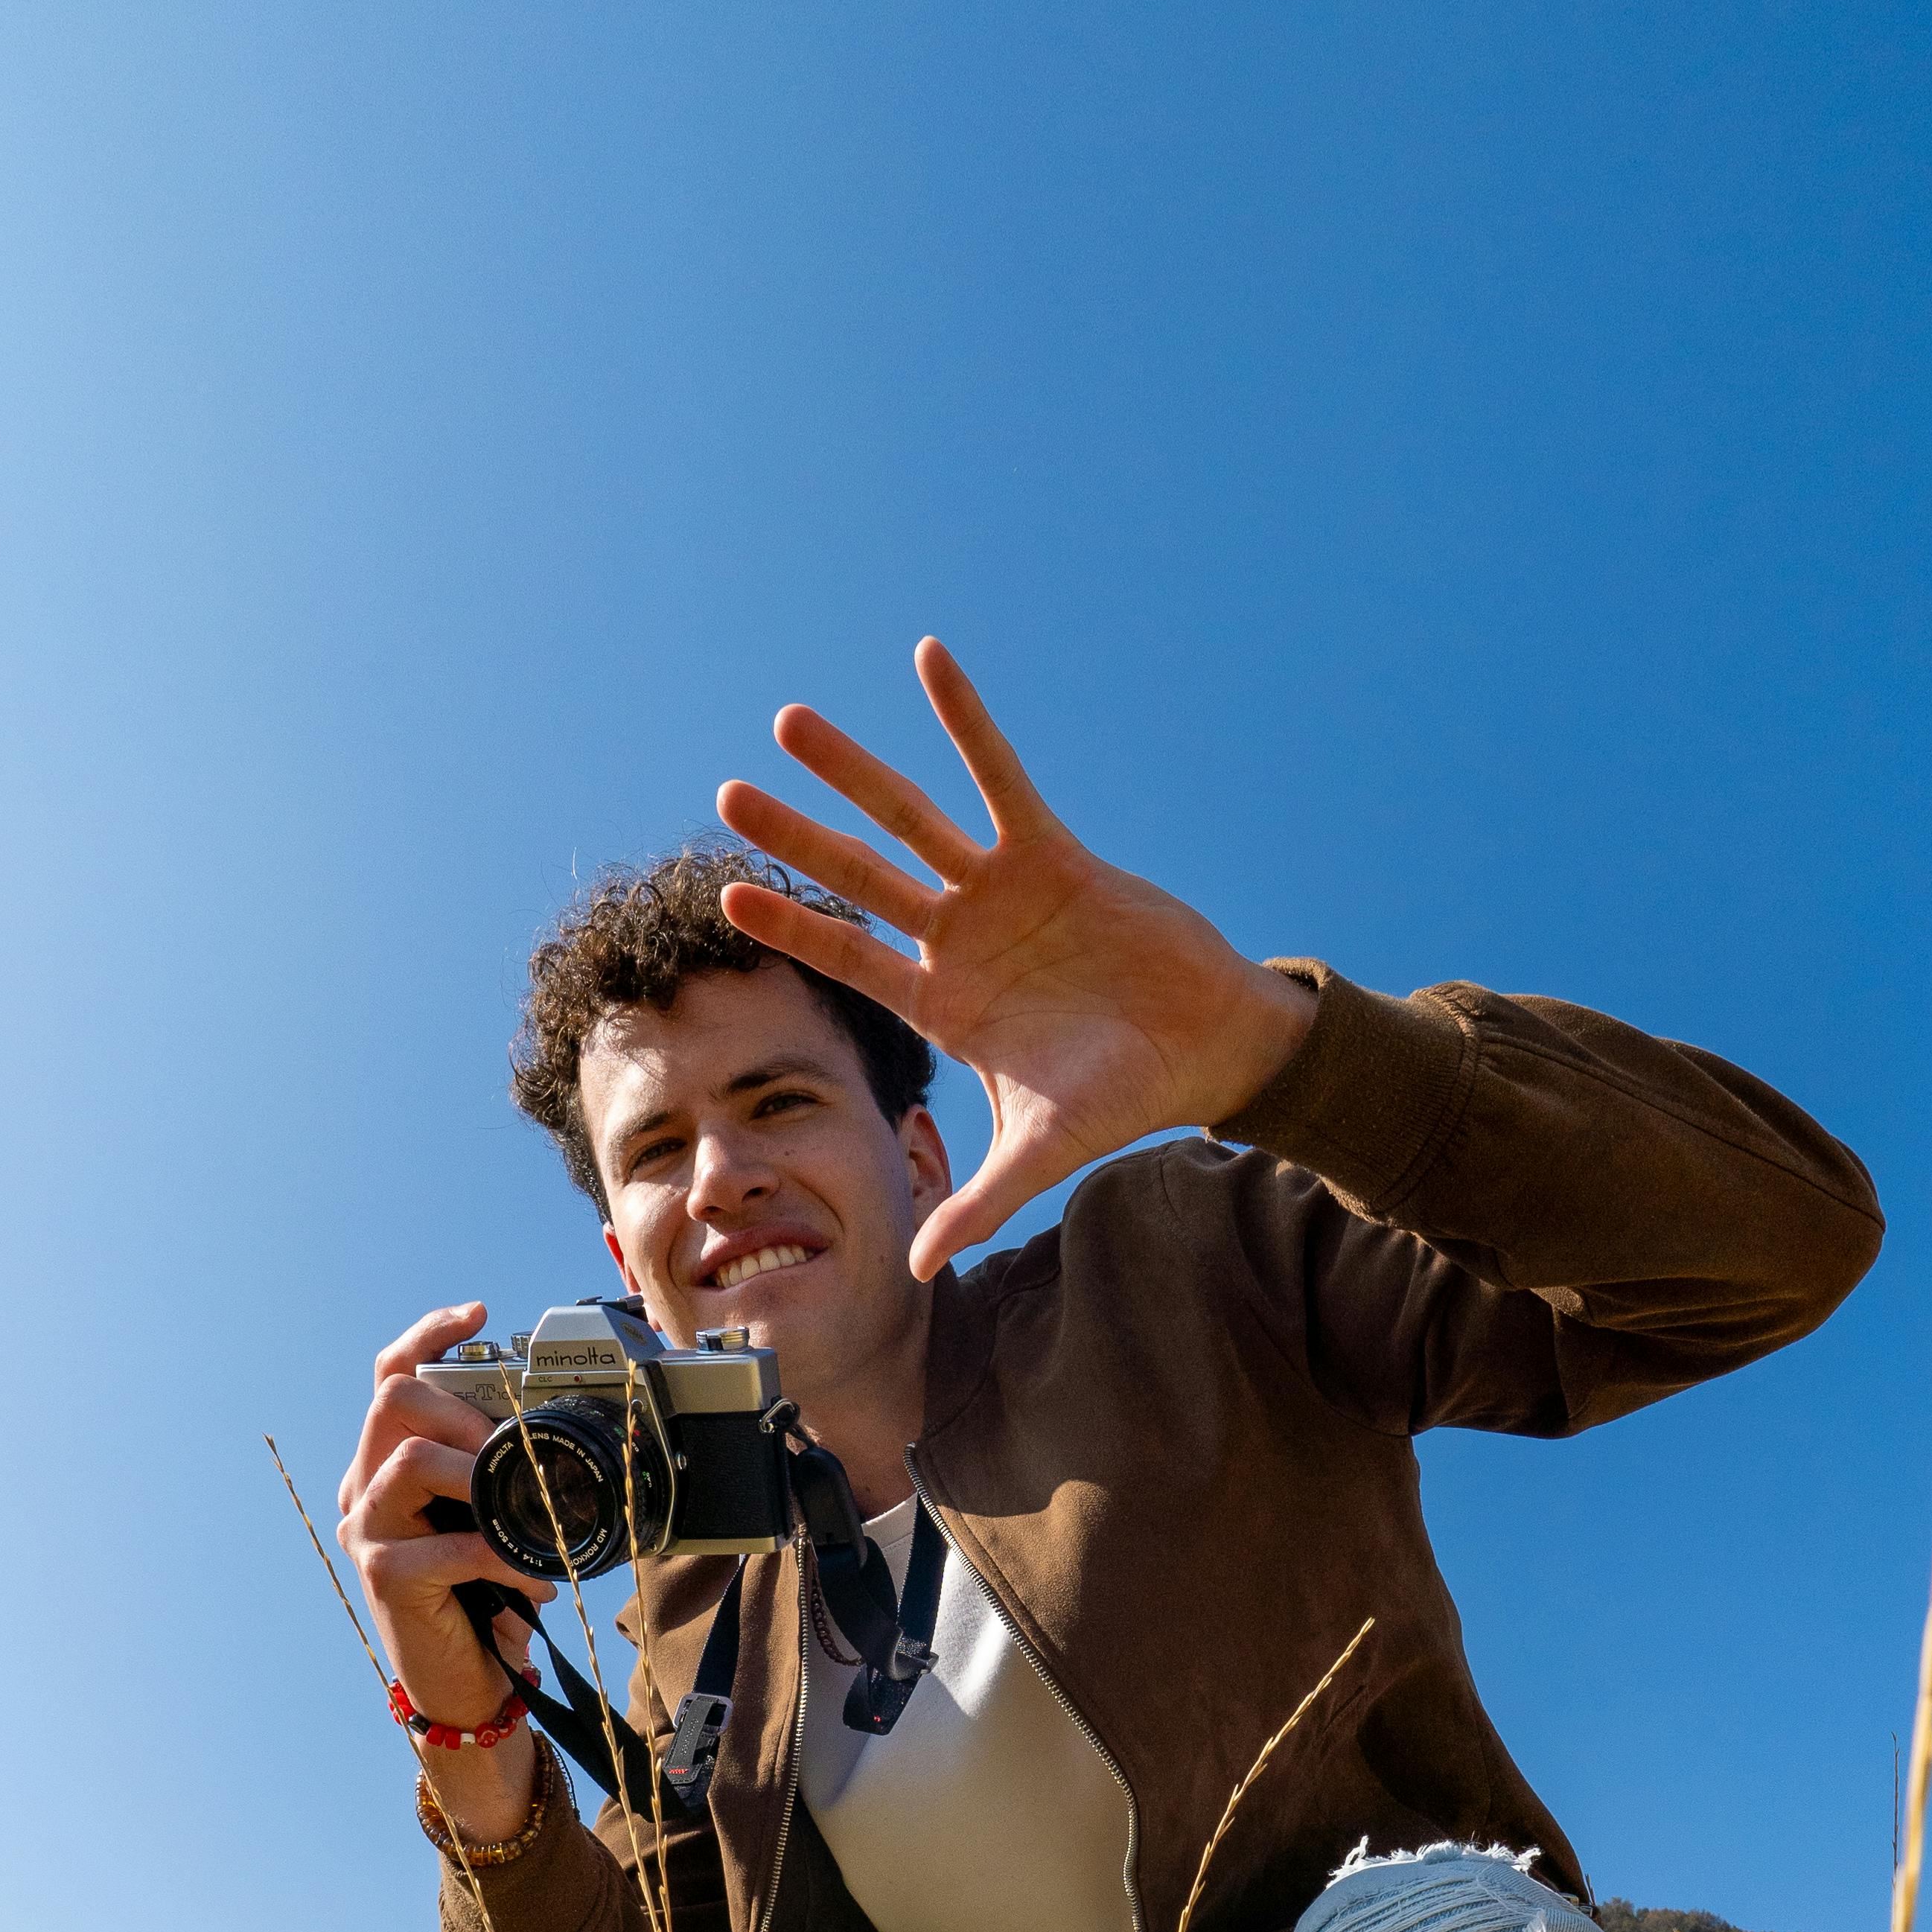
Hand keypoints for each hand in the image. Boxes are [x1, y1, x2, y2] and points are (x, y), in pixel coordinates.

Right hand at [338, 1303, 537, 1840]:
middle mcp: (365, 1490)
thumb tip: (555, 1432)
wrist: (464, 1690)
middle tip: (508, 1443)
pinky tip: (533, 1576)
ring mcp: (367, 1531)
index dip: (430, 1336)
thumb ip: (501, 1478)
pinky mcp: (384, 1576)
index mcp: (387, 1466)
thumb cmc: (486, 1603)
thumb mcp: (495, 1525)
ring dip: (478, 1475)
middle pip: (392, 1402)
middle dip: (461, 1408)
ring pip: (408, 1459)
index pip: (391, 1377)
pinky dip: (501, 1553)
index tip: (479, 1314)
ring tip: (521, 1508)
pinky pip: (446, 1543)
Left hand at [714, 641, 1315, 1275]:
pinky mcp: (1052, 854)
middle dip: (793, 837)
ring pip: (909, 819)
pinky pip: (999, 776)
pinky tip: (928, 661)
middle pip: (855, 878)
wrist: (1205, 1050)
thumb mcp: (1041, 1151)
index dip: (790, 929)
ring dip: (851, 771)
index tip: (728, 901)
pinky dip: (966, 721)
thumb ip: (977, 1202)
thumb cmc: (1122, 1098)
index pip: (847, 957)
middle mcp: (958, 938)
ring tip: (788, 722)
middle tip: (726, 794)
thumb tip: (921, 1270)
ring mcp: (1000, 892)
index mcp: (943, 1003)